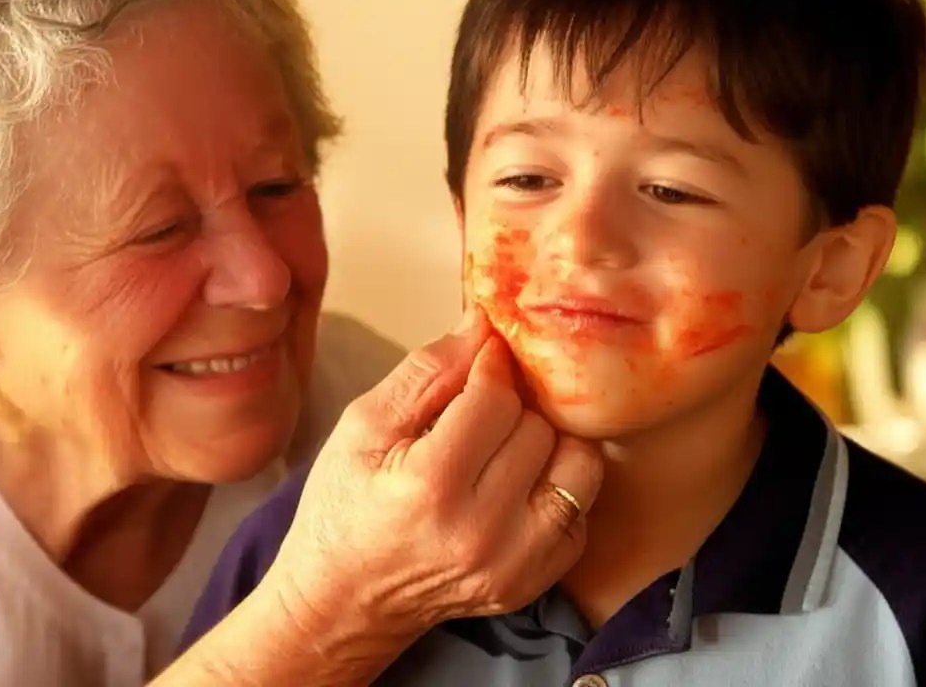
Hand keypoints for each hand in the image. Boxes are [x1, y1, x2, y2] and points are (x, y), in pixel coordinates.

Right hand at [264, 307, 602, 641]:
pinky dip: (556, 485)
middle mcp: (483, 531)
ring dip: (544, 443)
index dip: (488, 368)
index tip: (475, 364)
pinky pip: (581, 506)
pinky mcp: (536, 580)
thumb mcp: (363, 427)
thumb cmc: (344, 508)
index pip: (497, 397)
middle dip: (511, 407)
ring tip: (504, 446)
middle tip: (477, 412)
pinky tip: (514, 484)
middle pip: (537, 427)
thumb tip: (483, 324)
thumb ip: (426, 371)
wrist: (344, 601)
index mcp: (430, 486)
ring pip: (577, 464)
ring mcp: (517, 563)